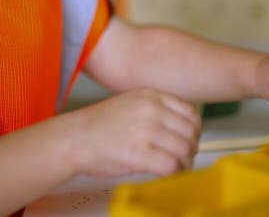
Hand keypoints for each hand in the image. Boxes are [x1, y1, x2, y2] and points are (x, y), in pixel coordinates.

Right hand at [64, 88, 200, 178]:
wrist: (75, 138)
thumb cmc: (99, 125)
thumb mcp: (131, 102)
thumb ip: (156, 108)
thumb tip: (182, 127)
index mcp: (150, 95)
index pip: (190, 112)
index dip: (194, 130)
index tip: (189, 139)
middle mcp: (150, 109)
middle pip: (191, 132)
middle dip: (191, 148)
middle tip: (184, 157)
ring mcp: (145, 130)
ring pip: (185, 149)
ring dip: (185, 163)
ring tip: (177, 167)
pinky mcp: (139, 153)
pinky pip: (172, 165)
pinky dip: (175, 173)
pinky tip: (168, 174)